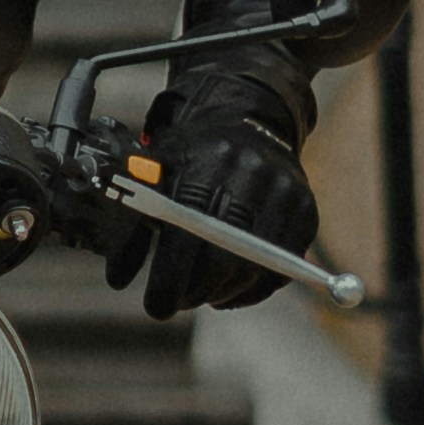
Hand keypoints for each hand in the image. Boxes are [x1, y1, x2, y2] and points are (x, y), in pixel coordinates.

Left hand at [92, 88, 315, 320]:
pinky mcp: (306, 211)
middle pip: (223, 260)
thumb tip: (118, 279)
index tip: (157, 307)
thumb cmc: (195, 152)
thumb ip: (135, 223)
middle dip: (195, 293)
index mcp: (207, 164)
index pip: (186, 237)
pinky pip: (281, 271)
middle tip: (179, 301)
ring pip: (253, 271)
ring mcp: (284, 194)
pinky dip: (252, 289)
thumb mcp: (157, 171)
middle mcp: (251, 176)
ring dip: (222, 294)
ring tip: (203, 293)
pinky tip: (232, 287)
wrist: (249, 118)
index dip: (170, 280)